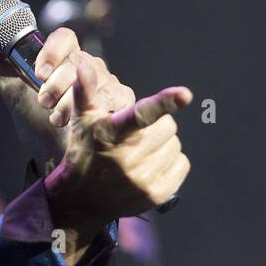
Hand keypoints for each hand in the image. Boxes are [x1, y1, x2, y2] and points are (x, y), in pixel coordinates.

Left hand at [0, 24, 134, 159]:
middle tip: (44, 102)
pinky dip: (96, 111)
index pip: (64, 37)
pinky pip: (114, 99)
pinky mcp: (122, 103)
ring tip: (58, 120)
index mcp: (63, 59)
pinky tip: (84, 123)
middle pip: (78, 60)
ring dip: (72, 102)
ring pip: (96, 79)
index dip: (52, 50)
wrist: (55, 159)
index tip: (38, 71)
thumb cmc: (38, 125)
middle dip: (58, 82)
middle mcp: (88, 67)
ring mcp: (107, 84)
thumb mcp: (14, 95)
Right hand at [0, 62, 191, 265]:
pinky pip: (182, 164)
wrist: (80, 201)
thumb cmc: (85, 151)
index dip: (164, 102)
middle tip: (136, 136)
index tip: (185, 95)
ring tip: (141, 153)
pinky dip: (171, 162)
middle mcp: (128, 159)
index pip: (141, 114)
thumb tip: (84, 64)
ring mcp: (143, 179)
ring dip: (162, 145)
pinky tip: (150, 167)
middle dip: (156, 127)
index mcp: (112, 134)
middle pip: (168, 126)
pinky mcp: (156, 195)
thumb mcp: (82, 121)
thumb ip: (86, 91)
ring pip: (175, 145)